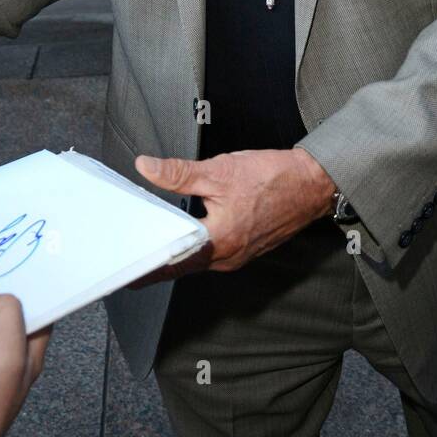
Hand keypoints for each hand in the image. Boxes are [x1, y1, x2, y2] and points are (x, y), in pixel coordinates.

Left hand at [130, 147, 335, 284]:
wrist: (312, 184)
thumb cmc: (273, 178)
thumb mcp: (219, 170)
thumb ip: (178, 173)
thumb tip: (146, 167)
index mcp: (219, 241)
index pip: (171, 262)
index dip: (146, 266)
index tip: (124, 268)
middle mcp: (228, 257)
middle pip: (182, 264)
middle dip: (156, 258)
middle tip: (129, 251)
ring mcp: (238, 256)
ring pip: (197, 259)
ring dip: (175, 252)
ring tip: (149, 242)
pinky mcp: (245, 249)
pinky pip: (212, 253)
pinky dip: (194, 246)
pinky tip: (182, 233)